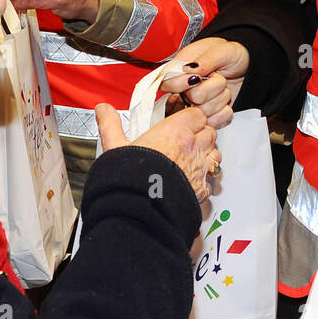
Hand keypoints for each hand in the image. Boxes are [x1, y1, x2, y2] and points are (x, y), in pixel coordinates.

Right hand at [97, 101, 219, 203]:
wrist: (141, 209)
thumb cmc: (130, 177)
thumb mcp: (115, 146)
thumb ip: (111, 124)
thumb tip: (103, 108)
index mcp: (175, 132)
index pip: (197, 114)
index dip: (191, 117)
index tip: (183, 121)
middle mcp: (192, 148)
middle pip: (209, 132)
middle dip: (201, 134)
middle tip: (187, 140)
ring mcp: (200, 169)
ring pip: (214, 154)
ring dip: (206, 154)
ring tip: (192, 159)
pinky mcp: (202, 189)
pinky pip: (210, 178)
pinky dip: (203, 178)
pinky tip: (191, 180)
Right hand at [157, 36, 248, 130]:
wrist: (246, 68)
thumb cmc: (231, 55)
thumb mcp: (222, 50)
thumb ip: (206, 59)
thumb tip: (189, 69)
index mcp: (182, 69)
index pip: (167, 83)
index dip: (181, 84)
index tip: (198, 78)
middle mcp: (186, 89)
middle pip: (190, 99)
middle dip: (212, 87)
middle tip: (218, 76)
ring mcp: (196, 104)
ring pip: (203, 113)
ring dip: (221, 98)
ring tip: (223, 87)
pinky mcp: (208, 116)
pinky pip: (213, 123)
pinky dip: (224, 113)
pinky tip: (226, 102)